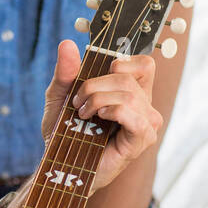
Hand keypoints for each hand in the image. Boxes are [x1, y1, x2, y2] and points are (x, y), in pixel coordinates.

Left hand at [41, 40, 161, 193]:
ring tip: (83, 114)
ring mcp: (146, 124)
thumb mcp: (60, 96)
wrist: (61, 164)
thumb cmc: (66, 132)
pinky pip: (134, 115)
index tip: (95, 77)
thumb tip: (67, 43)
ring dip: (98, 99)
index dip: (121, 63)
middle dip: (95, 85)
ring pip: (129, 94)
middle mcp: (144, 106)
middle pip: (128, 77)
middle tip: (78, 102)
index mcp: (132, 92)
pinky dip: (112, 111)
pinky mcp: (142, 139)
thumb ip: (66, 71)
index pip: (144, 64)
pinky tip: (98, 118)